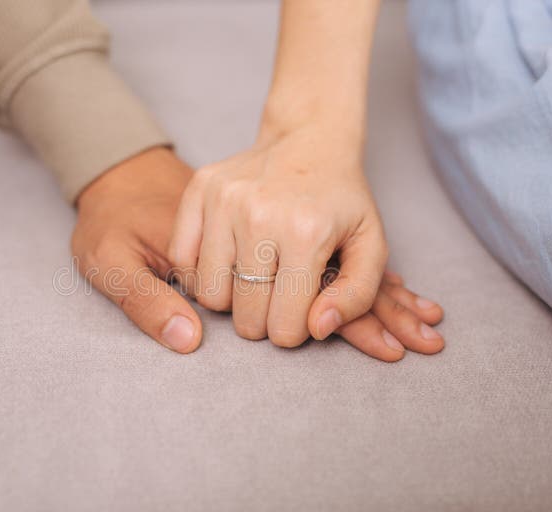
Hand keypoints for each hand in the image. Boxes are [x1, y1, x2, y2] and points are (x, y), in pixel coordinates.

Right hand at [72, 147, 444, 359]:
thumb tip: (316, 328)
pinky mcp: (198, 190)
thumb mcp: (371, 247)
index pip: (284, 326)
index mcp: (306, 233)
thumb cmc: (340, 201)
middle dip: (262, 321)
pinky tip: (224, 264)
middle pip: (245, 317)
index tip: (299, 312)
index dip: (293, 332)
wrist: (309, 140)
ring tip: (251, 280)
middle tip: (275, 297)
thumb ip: (356, 297)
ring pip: (208, 295)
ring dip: (230, 300)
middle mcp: (259, 215)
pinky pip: (181, 260)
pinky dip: (199, 274)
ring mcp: (223, 200)